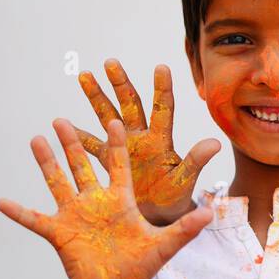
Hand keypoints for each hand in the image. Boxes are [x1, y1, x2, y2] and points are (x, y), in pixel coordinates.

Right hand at [0, 118, 212, 278]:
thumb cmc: (141, 264)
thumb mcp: (165, 244)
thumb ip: (186, 228)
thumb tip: (211, 212)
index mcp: (121, 197)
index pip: (118, 161)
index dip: (117, 140)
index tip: (115, 117)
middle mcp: (95, 199)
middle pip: (83, 163)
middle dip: (73, 141)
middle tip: (61, 118)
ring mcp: (75, 214)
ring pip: (58, 182)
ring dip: (46, 162)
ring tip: (37, 139)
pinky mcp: (60, 233)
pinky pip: (35, 220)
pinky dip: (18, 213)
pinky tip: (1, 202)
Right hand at [74, 59, 219, 225]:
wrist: (158, 216)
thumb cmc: (174, 198)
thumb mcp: (184, 181)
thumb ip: (195, 162)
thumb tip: (215, 143)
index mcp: (161, 141)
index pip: (163, 109)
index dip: (162, 89)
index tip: (161, 67)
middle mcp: (141, 137)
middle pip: (130, 105)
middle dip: (120, 83)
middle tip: (110, 62)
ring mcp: (123, 145)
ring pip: (107, 116)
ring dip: (96, 97)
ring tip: (85, 75)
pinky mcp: (109, 158)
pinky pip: (91, 144)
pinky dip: (77, 135)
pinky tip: (62, 122)